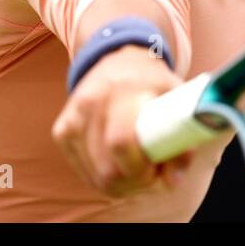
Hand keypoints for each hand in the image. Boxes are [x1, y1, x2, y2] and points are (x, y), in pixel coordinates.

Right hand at [52, 44, 195, 197]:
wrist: (116, 61)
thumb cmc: (152, 84)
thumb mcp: (176, 98)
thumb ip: (182, 138)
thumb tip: (173, 180)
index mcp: (123, 89)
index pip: (120, 142)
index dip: (141, 169)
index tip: (159, 169)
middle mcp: (91, 102)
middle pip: (108, 170)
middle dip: (136, 183)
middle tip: (153, 172)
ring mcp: (72, 117)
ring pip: (97, 178)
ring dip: (123, 185)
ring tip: (139, 168)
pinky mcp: (62, 132)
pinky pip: (85, 174)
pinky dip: (106, 180)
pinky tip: (120, 165)